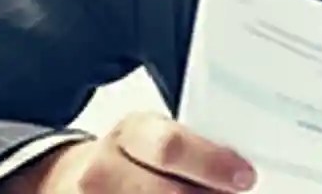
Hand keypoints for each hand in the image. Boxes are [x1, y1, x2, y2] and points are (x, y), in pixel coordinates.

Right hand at [0, 111, 255, 192]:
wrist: (77, 181)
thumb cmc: (135, 159)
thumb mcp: (156, 140)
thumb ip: (193, 149)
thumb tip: (240, 173)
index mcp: (131, 134)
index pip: (171, 147)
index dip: (211, 164)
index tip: (244, 177)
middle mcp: (104, 170)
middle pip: (168, 193)